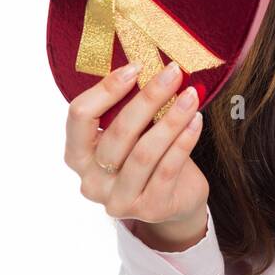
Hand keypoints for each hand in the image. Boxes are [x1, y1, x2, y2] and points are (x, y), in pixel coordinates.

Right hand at [64, 61, 208, 236]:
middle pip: (118, 132)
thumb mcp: (132, 132)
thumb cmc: (148, 155)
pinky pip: (168, 169)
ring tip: (191, 96)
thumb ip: (129, 108)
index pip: (80, 116)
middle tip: (173, 73)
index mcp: (77, 155)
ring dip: (171, 119)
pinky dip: (184, 141)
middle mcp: (91, 181)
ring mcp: (119, 200)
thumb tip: (151, 65)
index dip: (107, 89)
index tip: (137, 66)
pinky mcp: (150, 209)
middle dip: (148, 98)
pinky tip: (196, 121)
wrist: (176, 199)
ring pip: (144, 152)